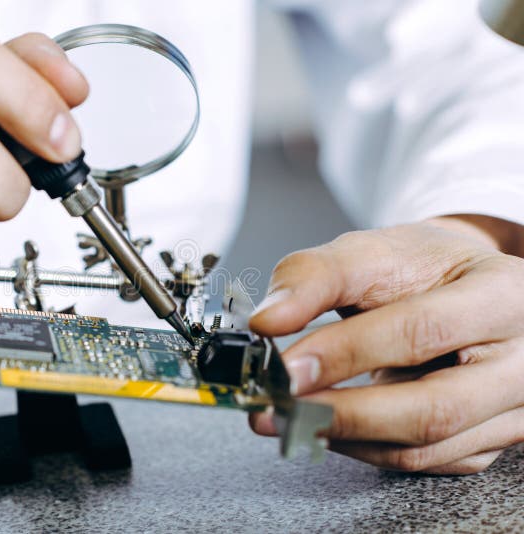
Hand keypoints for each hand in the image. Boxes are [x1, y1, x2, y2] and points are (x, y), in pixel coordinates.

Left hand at [249, 216, 523, 474]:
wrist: (458, 286)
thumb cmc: (420, 267)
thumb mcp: (370, 251)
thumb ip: (314, 277)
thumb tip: (267, 321)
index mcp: (502, 295)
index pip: (422, 332)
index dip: (347, 353)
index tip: (286, 366)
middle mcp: (521, 360)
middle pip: (433, 409)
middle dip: (345, 415)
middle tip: (278, 408)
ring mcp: (512, 408)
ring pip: (426, 448)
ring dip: (345, 439)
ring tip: (285, 419)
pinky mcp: (489, 440)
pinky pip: (424, 462)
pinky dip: (364, 449)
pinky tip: (323, 427)